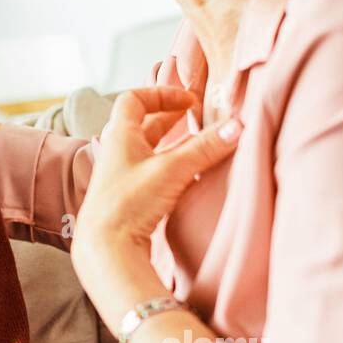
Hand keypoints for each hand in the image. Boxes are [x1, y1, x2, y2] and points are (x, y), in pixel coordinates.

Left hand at [71, 88, 241, 307]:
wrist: (105, 249)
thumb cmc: (127, 204)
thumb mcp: (171, 170)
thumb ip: (204, 148)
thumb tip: (237, 126)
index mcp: (120, 136)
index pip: (134, 99)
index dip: (161, 93)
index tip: (188, 100)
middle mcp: (118, 152)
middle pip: (145, 124)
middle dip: (172, 117)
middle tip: (198, 115)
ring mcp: (123, 176)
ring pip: (151, 149)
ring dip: (175, 143)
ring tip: (200, 141)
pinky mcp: (131, 198)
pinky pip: (154, 171)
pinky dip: (172, 166)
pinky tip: (190, 174)